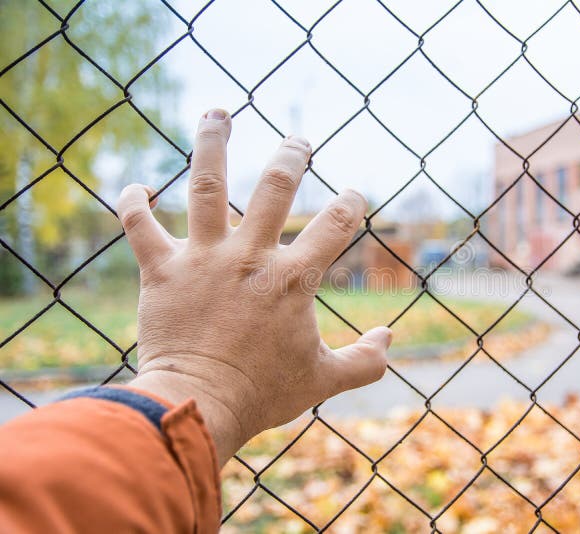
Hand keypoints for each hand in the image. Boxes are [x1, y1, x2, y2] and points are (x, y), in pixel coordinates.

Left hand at [120, 109, 390, 464]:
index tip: (354, 196)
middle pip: (275, 188)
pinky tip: (136, 187)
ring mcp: (202, 259)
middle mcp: (249, 256)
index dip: (351, 203)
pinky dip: (134, 205)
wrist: (199, 406)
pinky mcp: (161, 271)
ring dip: (212, 145)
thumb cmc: (263, 394)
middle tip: (300, 141)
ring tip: (217, 113)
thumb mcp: (325, 380)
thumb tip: (390, 337)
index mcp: (293, 278)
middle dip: (292, 157)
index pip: (335, 223)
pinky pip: (140, 227)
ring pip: (206, 187)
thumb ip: (366, 361)